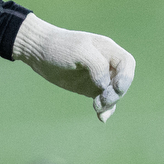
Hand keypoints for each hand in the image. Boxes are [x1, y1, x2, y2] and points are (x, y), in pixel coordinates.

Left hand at [12, 13, 134, 121]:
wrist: (37, 51)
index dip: (126, 76)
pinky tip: (101, 118)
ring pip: (113, 93)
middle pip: (122, 81)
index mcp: (107, 50)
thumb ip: (97, 65)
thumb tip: (106, 85)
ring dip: (109, 103)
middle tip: (101, 100)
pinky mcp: (90, 88)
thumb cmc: (58, 46)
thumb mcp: (78, 50)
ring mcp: (99, 77)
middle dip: (115, 93)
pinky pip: (103, 101)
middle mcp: (107, 63)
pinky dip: (104, 109)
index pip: (127, 63)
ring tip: (97, 107)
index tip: (116, 87)